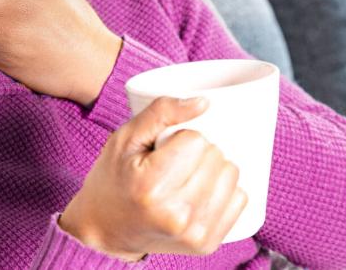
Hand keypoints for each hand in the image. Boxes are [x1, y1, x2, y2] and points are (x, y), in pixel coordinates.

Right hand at [58, 96, 248, 260]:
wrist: (106, 229)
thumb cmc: (114, 179)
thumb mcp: (126, 138)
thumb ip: (162, 112)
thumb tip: (204, 102)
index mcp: (151, 187)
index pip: (196, 140)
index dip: (181, 138)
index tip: (164, 150)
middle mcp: (176, 214)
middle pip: (216, 156)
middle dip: (198, 152)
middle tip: (173, 165)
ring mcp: (194, 233)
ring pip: (231, 174)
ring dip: (213, 169)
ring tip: (186, 178)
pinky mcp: (207, 244)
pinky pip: (240, 198)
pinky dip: (223, 190)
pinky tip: (200, 193)